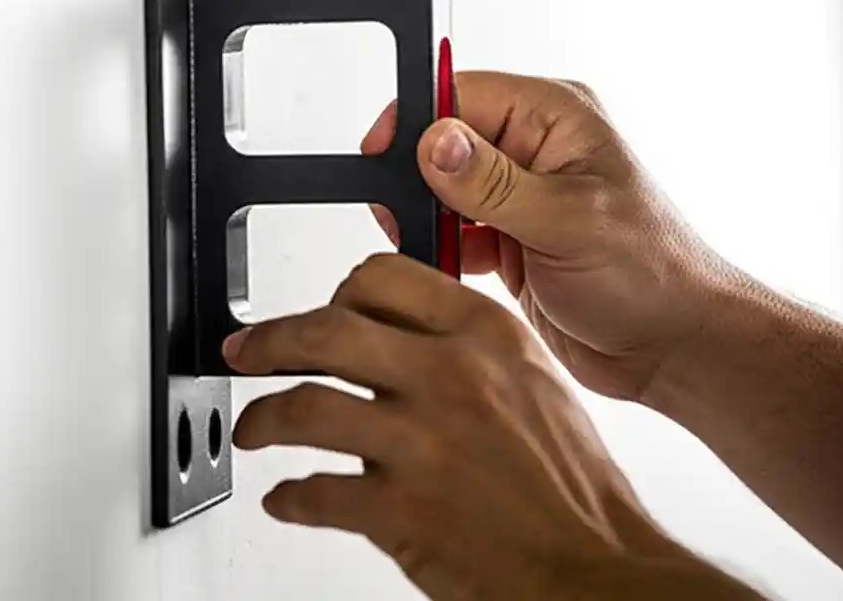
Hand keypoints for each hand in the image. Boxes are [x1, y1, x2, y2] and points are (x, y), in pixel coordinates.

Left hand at [223, 254, 756, 599]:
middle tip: (245, 352)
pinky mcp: (401, 512)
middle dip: (269, 339)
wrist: (597, 567)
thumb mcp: (532, 381)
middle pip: (325, 329)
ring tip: (253, 429)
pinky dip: (289, 498)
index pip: (382, 277)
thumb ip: (468, 346)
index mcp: (485, 335)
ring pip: (303, 407)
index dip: (335, 293)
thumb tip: (401, 331)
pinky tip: (286, 499)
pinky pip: (315, 494)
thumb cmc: (570, 485)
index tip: (315, 312)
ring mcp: (422, 443)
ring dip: (262, 419)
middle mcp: (451, 377)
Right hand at [365, 72, 735, 400]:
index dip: (417, 121)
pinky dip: (441, 251)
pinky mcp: (507, 238)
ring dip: (429, 219)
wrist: (672, 347)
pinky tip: (450, 269)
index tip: (384, 155)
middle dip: (418, 179)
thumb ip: (493, 183)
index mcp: (555, 118)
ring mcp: (519, 196)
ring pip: (440, 191)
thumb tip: (435, 143)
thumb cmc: (652, 275)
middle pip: (443, 142)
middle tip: (404, 213)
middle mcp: (534, 149)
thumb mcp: (567, 221)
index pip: (462, 93)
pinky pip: (450, 232)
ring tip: (433, 245)